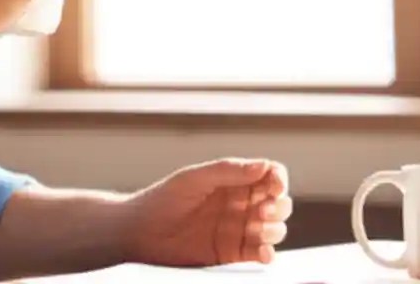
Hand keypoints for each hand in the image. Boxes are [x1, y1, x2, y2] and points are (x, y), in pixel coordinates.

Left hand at [122, 158, 291, 266]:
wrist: (140, 232)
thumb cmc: (163, 199)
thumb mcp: (193, 179)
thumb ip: (227, 171)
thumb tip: (263, 166)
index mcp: (233, 180)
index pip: (270, 175)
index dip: (279, 179)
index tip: (275, 186)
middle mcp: (240, 203)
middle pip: (279, 202)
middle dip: (279, 206)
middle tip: (263, 210)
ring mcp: (238, 229)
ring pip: (274, 228)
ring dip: (275, 229)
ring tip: (260, 229)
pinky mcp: (233, 253)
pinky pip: (260, 253)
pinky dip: (268, 253)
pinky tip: (264, 252)